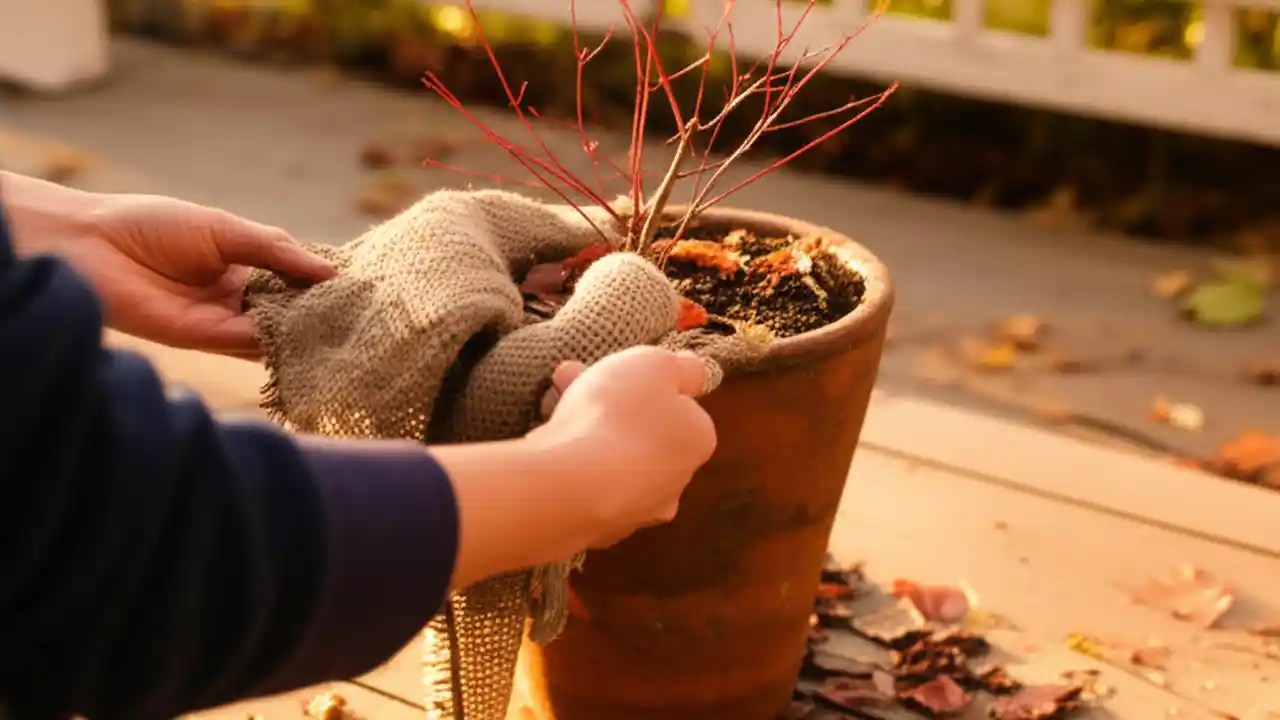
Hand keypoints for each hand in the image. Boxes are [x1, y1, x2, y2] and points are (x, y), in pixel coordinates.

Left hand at [2, 172, 333, 357]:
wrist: (91, 244)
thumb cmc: (152, 225)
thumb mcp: (225, 229)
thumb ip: (276, 249)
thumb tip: (330, 271)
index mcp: (244, 263)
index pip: (296, 277)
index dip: (326, 282)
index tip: (363, 286)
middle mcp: (238, 295)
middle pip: (292, 309)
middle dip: (323, 312)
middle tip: (364, 315)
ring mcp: (223, 318)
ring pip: (276, 331)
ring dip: (306, 331)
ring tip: (346, 329)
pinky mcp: (205, 339)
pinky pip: (250, 344)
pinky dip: (278, 342)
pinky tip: (307, 336)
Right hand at [532, 347, 715, 547]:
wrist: (567, 486)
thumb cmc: (617, 416)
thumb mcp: (655, 365)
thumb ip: (682, 366)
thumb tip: (696, 371)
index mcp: (696, 444)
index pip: (681, 409)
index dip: (649, 385)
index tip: (622, 372)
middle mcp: (673, 484)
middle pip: (642, 434)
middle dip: (611, 405)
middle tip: (575, 377)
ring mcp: (633, 512)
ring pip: (610, 458)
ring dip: (586, 428)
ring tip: (554, 398)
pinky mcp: (594, 528)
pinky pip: (584, 485)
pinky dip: (569, 462)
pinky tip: (548, 442)